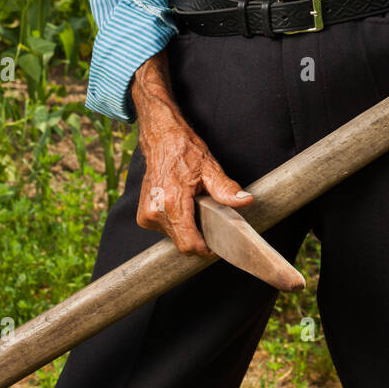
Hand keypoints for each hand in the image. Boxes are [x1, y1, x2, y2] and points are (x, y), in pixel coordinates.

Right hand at [130, 50, 253, 255]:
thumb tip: (246, 201)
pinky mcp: (143, 216)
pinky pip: (165, 230)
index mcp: (172, 202)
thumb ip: (226, 189)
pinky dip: (176, 223)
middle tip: (208, 216)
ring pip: (174, 237)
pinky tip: (181, 206)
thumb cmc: (185, 151)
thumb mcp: (210, 168)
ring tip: (192, 207)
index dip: (205, 248)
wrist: (161, 139)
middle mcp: (156, 212)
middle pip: (183, 242)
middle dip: (198, 236)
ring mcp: (147, 215)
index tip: (217, 244)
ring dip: (187, 228)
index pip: (189, 243)